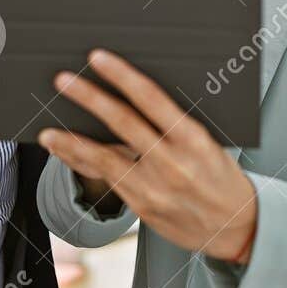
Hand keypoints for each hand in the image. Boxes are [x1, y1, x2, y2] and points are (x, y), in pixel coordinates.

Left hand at [37, 49, 257, 262]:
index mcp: (193, 139)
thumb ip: (175, 124)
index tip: (98, 58)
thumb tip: (135, 96)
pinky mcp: (142, 206)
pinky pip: (106, 179)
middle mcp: (172, 162)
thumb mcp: (210, 143)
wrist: (238, 229)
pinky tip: (65, 153)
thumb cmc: (223, 178)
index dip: (121, 75)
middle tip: (63, 80)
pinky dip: (82, 164)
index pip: (152, 98)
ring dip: (72, 140)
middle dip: (88, 98)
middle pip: (122, 122)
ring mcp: (155, 187)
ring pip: (104, 158)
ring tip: (47, 130)